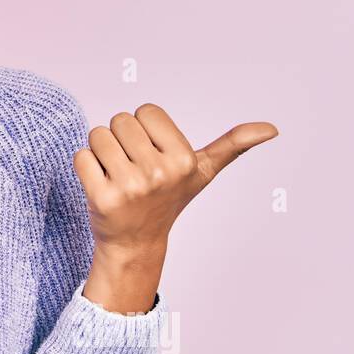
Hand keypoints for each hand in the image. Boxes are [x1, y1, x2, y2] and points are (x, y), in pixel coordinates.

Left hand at [73, 103, 277, 311]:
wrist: (136, 242)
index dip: (144, 129)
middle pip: (120, 120)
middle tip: (132, 168)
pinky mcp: (102, 198)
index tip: (152, 154)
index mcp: (185, 159)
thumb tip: (272, 128)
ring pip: (98, 135)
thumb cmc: (169, 198)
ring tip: (117, 176)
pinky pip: (81, 156)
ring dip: (101, 152)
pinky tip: (101, 186)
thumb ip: (232, 145)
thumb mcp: (202, 172)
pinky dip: (85, 167)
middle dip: (121, 139)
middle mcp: (160, 173)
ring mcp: (130, 187)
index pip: (145, 110)